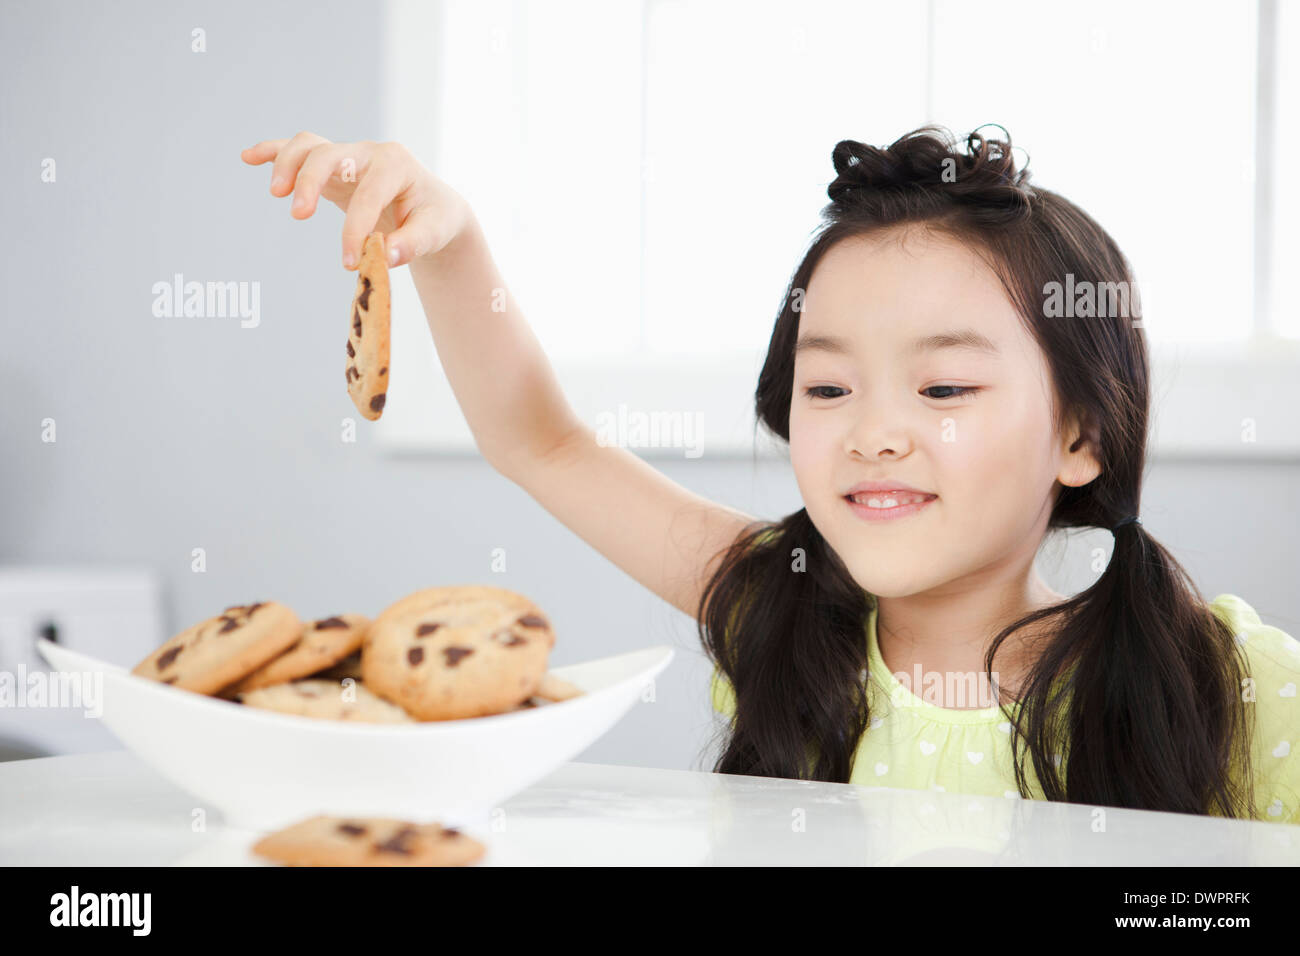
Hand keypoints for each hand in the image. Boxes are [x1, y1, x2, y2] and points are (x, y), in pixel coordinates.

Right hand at [240, 131, 472, 269]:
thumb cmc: (434, 218)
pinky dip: (273, 150)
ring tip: (277, 194)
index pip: (369, 194)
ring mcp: (348, 157)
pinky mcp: (333, 168)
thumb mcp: (436, 231)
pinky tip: (247, 157)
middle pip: (329, 154)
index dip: (356, 229)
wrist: (432, 208)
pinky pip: (299, 150)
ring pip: (310, 146)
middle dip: (310, 181)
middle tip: (298, 216)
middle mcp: (369, 153)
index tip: (350, 262)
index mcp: (396, 164)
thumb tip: (386, 256)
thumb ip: (413, 243)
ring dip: (287, 164)